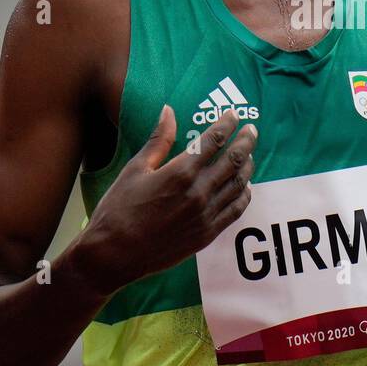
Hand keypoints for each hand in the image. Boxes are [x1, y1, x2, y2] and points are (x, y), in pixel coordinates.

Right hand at [72, 105, 257, 295]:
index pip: (214, 140)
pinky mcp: (207, 234)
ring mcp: (205, 215)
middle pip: (233, 160)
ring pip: (238, 184)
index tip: (233, 114)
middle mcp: (198, 192)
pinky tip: (244, 187)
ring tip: (249, 155)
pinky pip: (235, 210)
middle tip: (252, 130)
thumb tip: (168, 111)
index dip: (227, 124)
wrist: (114, 255)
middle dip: (246, 141)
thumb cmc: (119, 209)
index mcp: (180, 172)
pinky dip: (244, 195)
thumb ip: (158, 140)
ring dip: (247, 166)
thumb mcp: (135, 169)